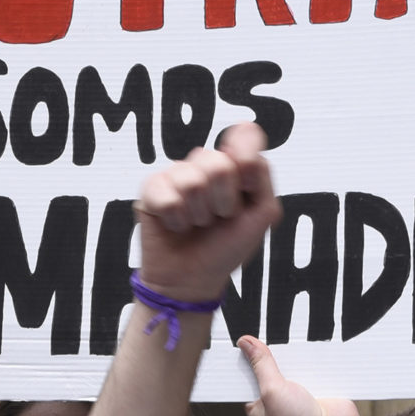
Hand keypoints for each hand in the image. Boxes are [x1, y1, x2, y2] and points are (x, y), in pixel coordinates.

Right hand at [133, 122, 284, 304]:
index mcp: (235, 164)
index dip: (247, 157)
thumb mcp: (262, 213)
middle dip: (223, 202)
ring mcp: (177, 174)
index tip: (247, 188)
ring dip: (199, 215)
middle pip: (219, 163)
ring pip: (192, 181)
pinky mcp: (151, 188)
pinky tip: (175, 226)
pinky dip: (176, 220)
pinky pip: (167, 196)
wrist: (193, 280)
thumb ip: (262, 176)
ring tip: (196, 224)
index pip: (246, 135)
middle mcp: (205, 164)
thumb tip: (238, 156)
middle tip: (217, 218)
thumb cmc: (226, 247)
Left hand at [238, 335, 368, 415]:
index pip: (245, 377)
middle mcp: (275, 400)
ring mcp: (298, 393)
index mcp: (257, 405)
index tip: (240, 336)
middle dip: (269, 352)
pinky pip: (311, 366)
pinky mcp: (318, 387)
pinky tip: (309, 343)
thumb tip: (245, 343)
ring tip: (289, 332)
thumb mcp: (272, 390)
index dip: (243, 359)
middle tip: (266, 328)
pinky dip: (311, 358)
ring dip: (292, 355)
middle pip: (268, 367)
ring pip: (291, 365)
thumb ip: (261, 365)